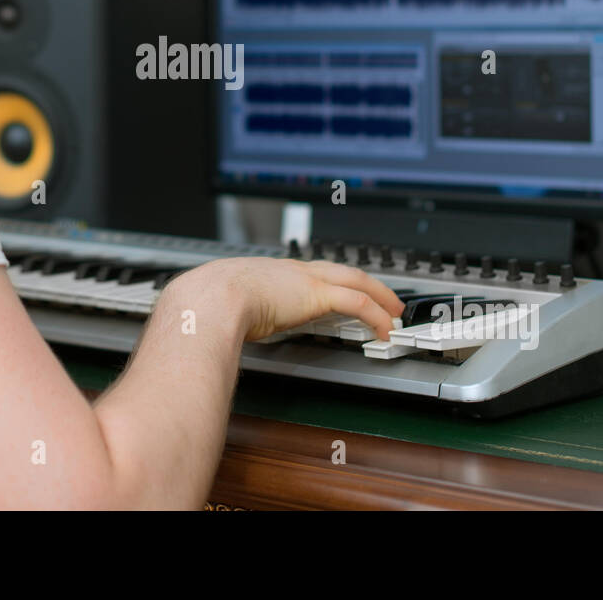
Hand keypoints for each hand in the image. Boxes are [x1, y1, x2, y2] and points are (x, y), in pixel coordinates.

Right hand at [176, 257, 405, 342]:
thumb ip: (231, 316)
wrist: (210, 299)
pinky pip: (358, 303)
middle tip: (383, 296)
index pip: (310, 272)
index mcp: (269, 272)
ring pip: (357, 281)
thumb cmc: (208, 305)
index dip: (329, 281)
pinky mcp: (317, 295)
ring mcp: (306, 280)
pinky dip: (376, 316)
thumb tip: (222, 333)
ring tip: (394, 312)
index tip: (338, 292)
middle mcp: (291, 271)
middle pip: (340, 270)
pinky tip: (385, 329)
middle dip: (366, 282)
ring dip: (380, 296)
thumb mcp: (224, 308)